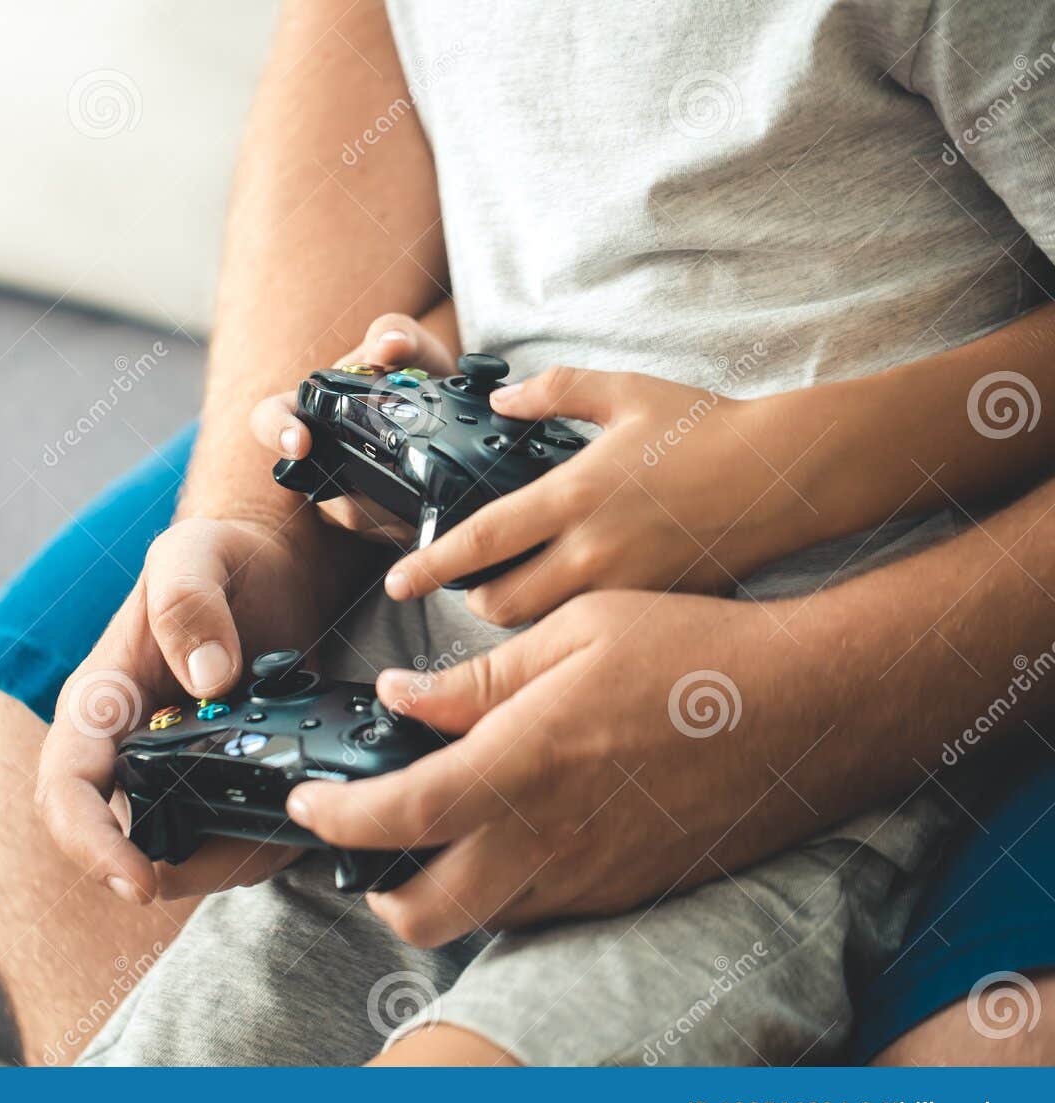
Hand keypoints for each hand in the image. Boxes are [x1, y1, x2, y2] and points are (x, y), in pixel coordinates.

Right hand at [38, 517, 339, 904]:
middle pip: (130, 838)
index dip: (89, 842)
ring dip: (235, 859)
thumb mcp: (195, 554)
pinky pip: (232, 834)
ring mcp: (176, 769)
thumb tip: (206, 678)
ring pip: (187, 851)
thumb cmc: (219, 556)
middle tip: (253, 852)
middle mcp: (129, 746)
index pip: (66, 786)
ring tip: (291, 826)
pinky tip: (305, 815)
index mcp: (100, 700)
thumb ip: (188, 603)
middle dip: (187, 866)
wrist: (272, 563)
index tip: (136, 880)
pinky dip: (265, 840)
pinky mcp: (224, 780)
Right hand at [249, 312, 457, 544]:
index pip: (270, 418)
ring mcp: (343, 487)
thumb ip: (398, 335)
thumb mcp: (414, 347)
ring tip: (416, 505)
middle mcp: (321, 450)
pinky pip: (379, 532)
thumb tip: (386, 346)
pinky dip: (402, 526)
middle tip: (375, 499)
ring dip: (380, 514)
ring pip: (348, 514)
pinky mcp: (373, 515)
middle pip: (312, 482)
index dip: (277, 431)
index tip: (300, 444)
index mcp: (315, 405)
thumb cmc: (419, 374)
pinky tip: (425, 518)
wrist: (456, 408)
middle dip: (344, 494)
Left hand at [283, 589, 825, 946]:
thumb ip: (478, 677)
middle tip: (369, 842)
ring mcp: (592, 875)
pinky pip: (542, 909)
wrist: (809, 711)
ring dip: (442, 888)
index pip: (404, 814)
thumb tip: (402, 698)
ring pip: (482, 919)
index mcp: (527, 763)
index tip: (307, 803)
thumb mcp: (576, 632)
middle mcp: (552, 837)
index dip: (338, 817)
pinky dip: (506, 885)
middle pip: (428, 912)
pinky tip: (515, 829)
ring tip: (439, 830)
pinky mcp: (627, 890)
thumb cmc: (695, 655)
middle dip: (378, 891)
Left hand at [384, 366, 816, 625]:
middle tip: (471, 586)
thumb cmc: (706, 427)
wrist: (787, 472)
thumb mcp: (624, 391)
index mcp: (575, 495)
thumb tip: (502, 400)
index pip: (482, 540)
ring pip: (546, 625)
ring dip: (523, 614)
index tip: (398, 580)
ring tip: (525, 587)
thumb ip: (553, 392)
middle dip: (475, 602)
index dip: (431, 564)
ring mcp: (626, 587)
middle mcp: (594, 550)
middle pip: (504, 605)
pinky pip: (595, 627)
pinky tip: (582, 596)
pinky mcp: (656, 606)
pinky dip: (574, 619)